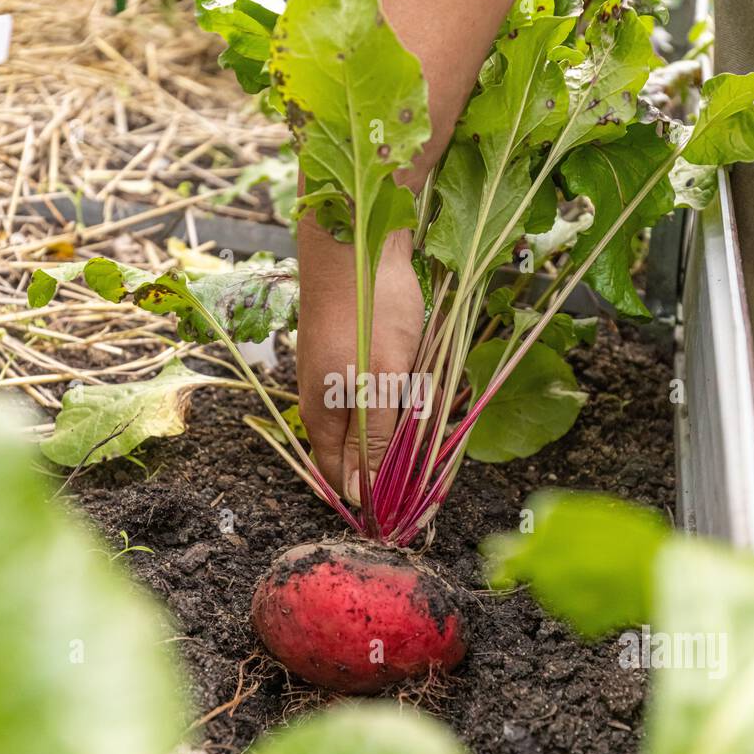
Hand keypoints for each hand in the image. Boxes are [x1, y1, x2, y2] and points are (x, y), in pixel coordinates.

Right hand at [296, 214, 425, 504]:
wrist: (362, 243)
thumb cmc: (366, 315)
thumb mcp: (377, 386)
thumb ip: (373, 442)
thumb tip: (363, 498)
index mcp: (323, 418)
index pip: (342, 478)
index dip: (373, 498)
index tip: (410, 509)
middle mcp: (329, 401)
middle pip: (365, 449)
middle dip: (399, 454)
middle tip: (430, 446)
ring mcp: (345, 375)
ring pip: (383, 417)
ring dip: (410, 417)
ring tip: (428, 396)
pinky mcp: (365, 353)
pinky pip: (390, 388)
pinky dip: (411, 389)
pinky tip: (427, 375)